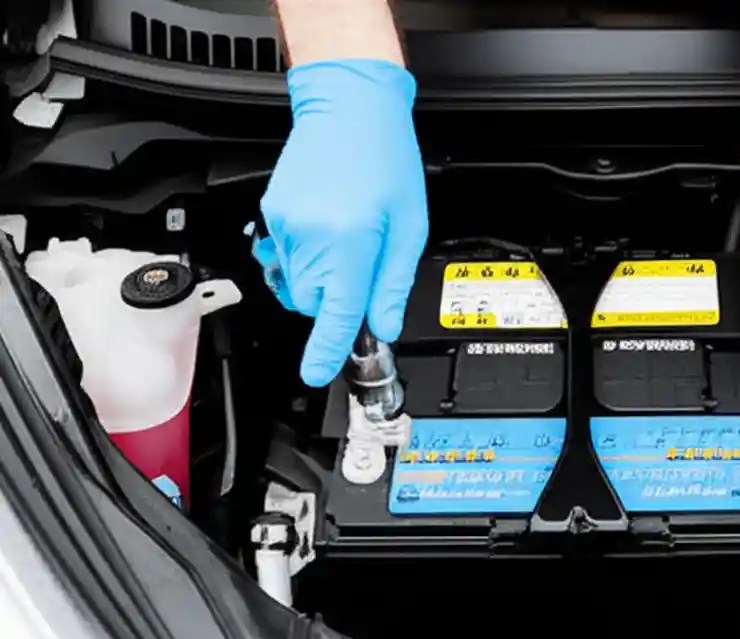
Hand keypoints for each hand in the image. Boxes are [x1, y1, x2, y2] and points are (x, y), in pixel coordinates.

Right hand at [256, 59, 427, 386]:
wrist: (349, 107)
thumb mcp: (409, 226)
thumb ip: (392, 282)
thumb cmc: (385, 157)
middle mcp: (310, 237)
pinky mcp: (274, 213)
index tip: (318, 373)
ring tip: (349, 238)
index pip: (332, 314)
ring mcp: (285, 225)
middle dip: (337, 300)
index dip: (326, 351)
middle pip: (313, 304)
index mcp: (348, 243)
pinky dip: (309, 254)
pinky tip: (330, 225)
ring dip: (323, 277)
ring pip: (298, 282)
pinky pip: (287, 255)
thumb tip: (382, 324)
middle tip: (364, 271)